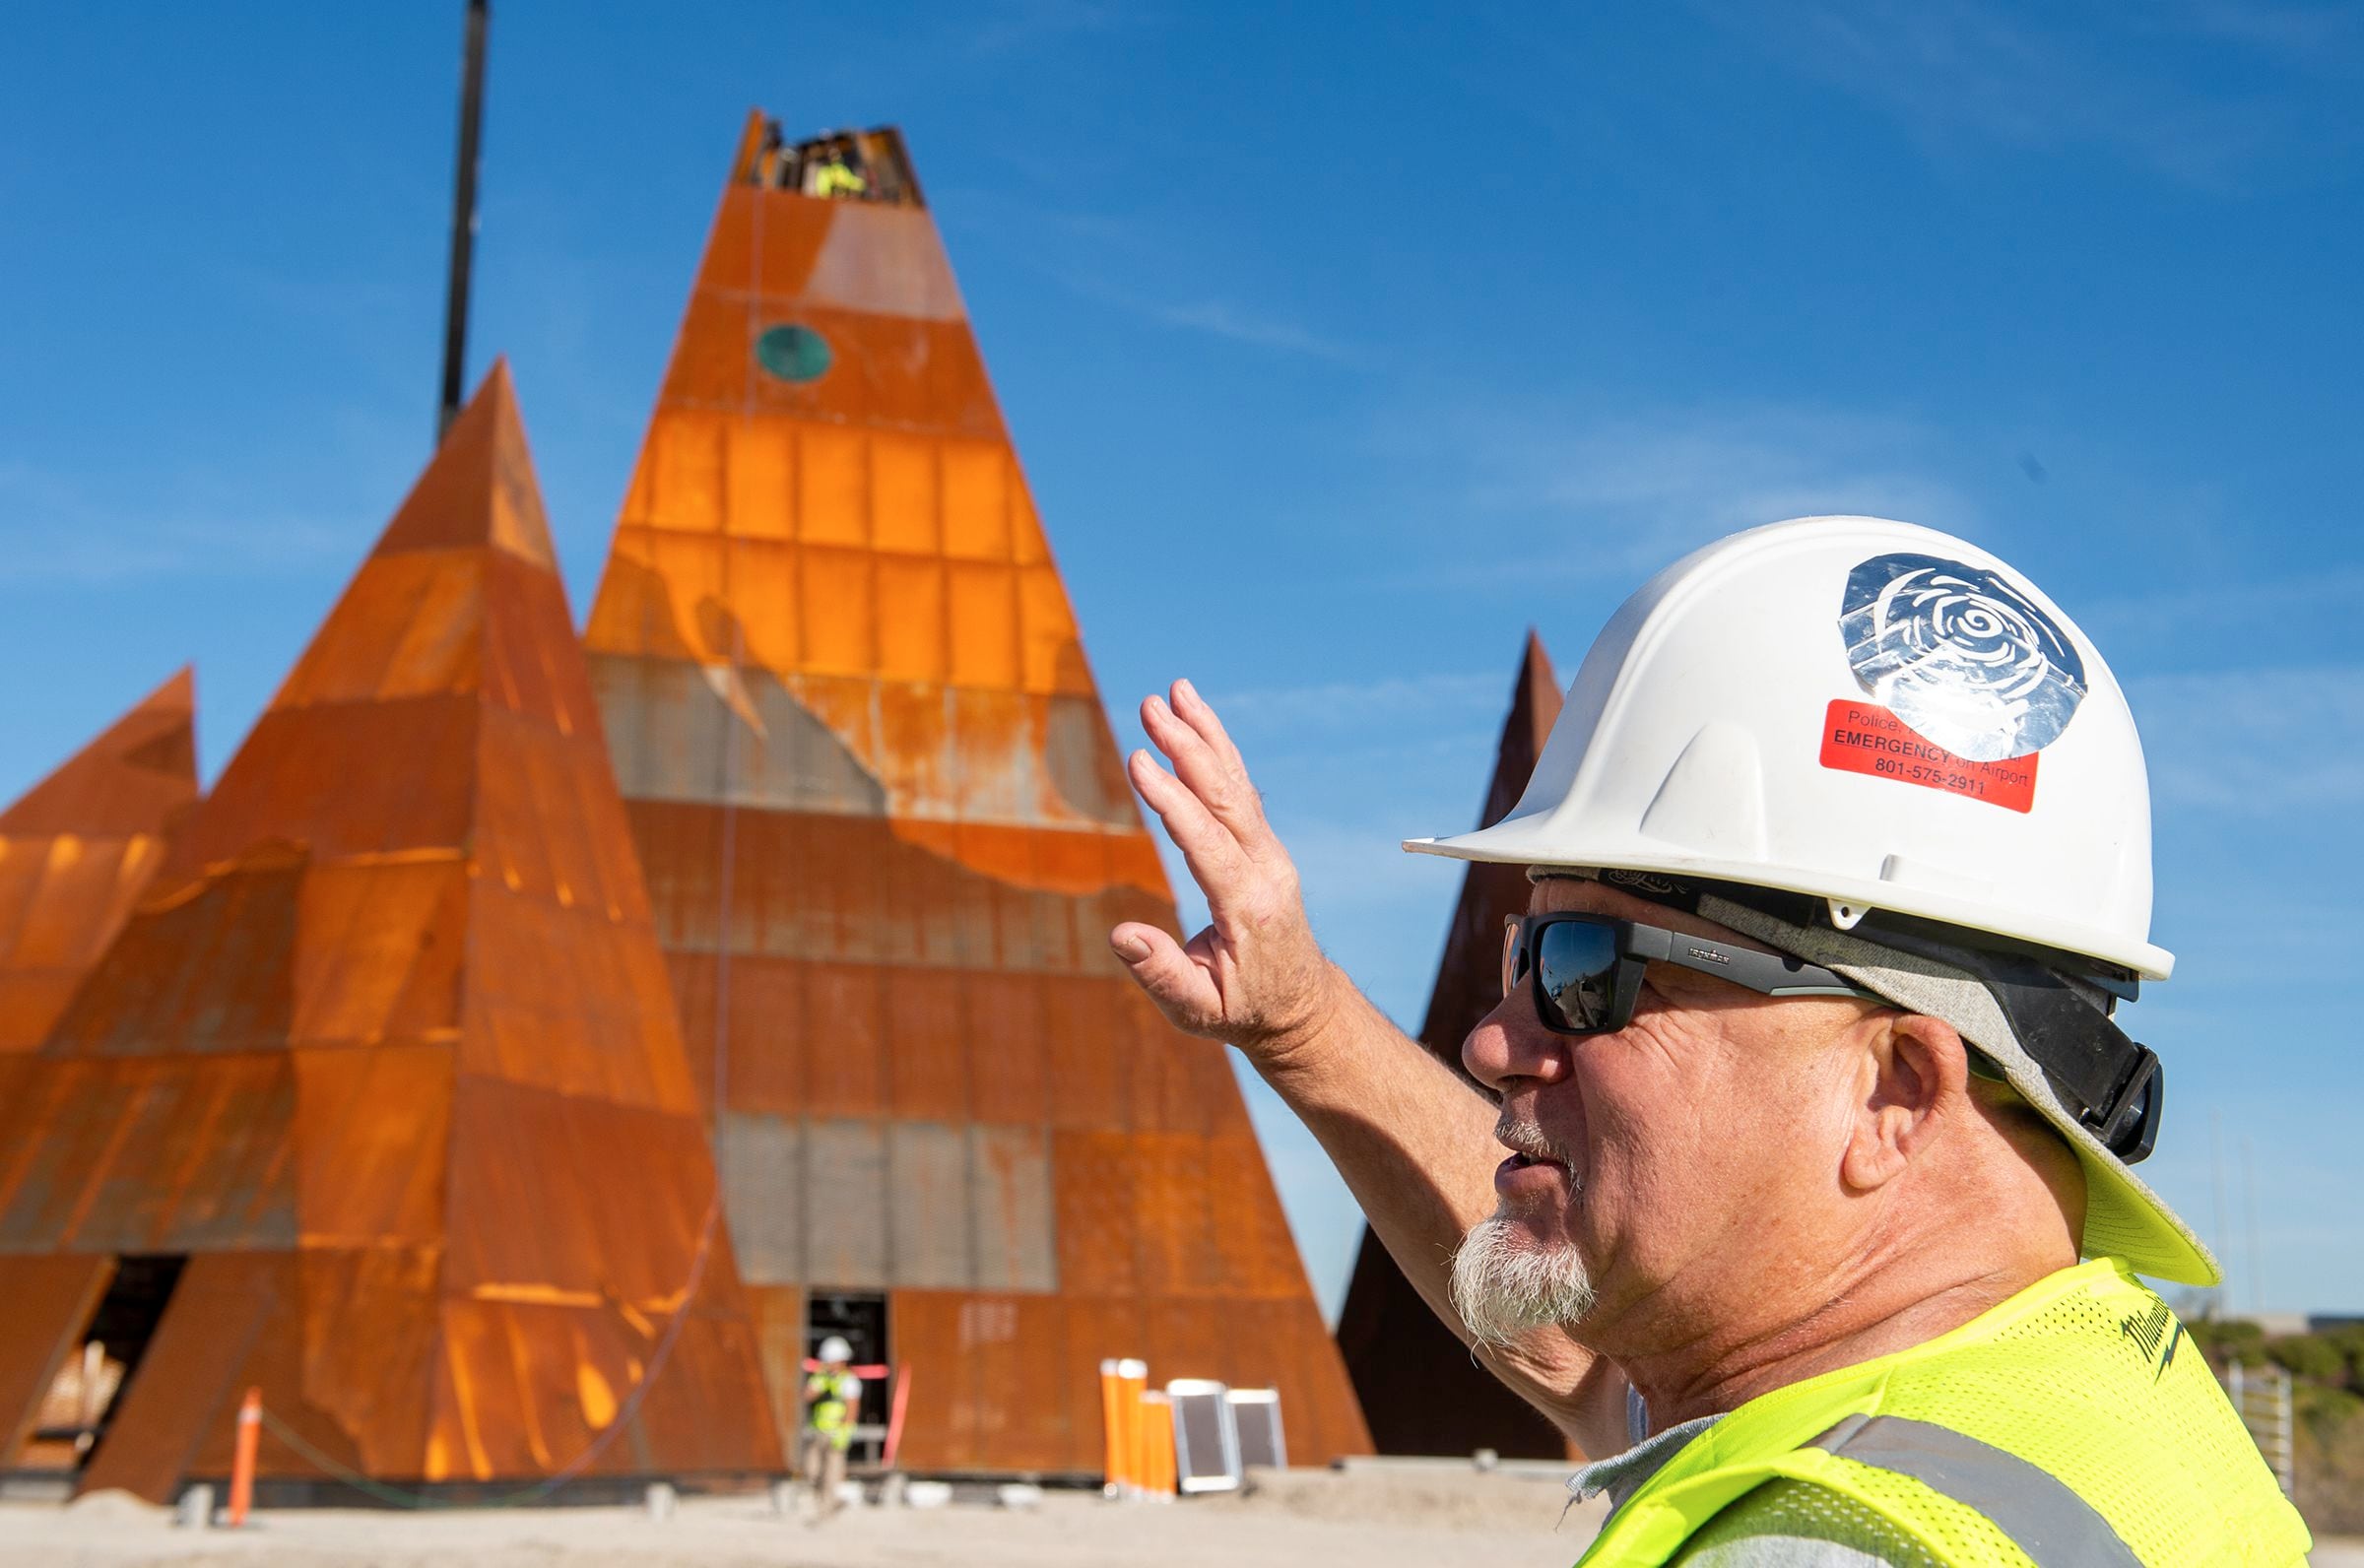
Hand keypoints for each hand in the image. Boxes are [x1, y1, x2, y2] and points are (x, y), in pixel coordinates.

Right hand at [1111, 679, 1336, 1058]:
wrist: (1298, 1009)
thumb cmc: (1242, 1011)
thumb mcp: (1197, 1012)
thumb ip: (1160, 974)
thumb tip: (1121, 934)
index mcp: (1249, 907)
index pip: (1206, 842)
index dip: (1173, 800)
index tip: (1139, 760)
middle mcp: (1266, 870)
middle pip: (1224, 798)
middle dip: (1186, 747)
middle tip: (1149, 705)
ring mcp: (1270, 854)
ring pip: (1235, 784)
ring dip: (1204, 735)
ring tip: (1175, 690)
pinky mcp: (1264, 846)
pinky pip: (1239, 790)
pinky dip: (1217, 751)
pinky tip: (1195, 719)